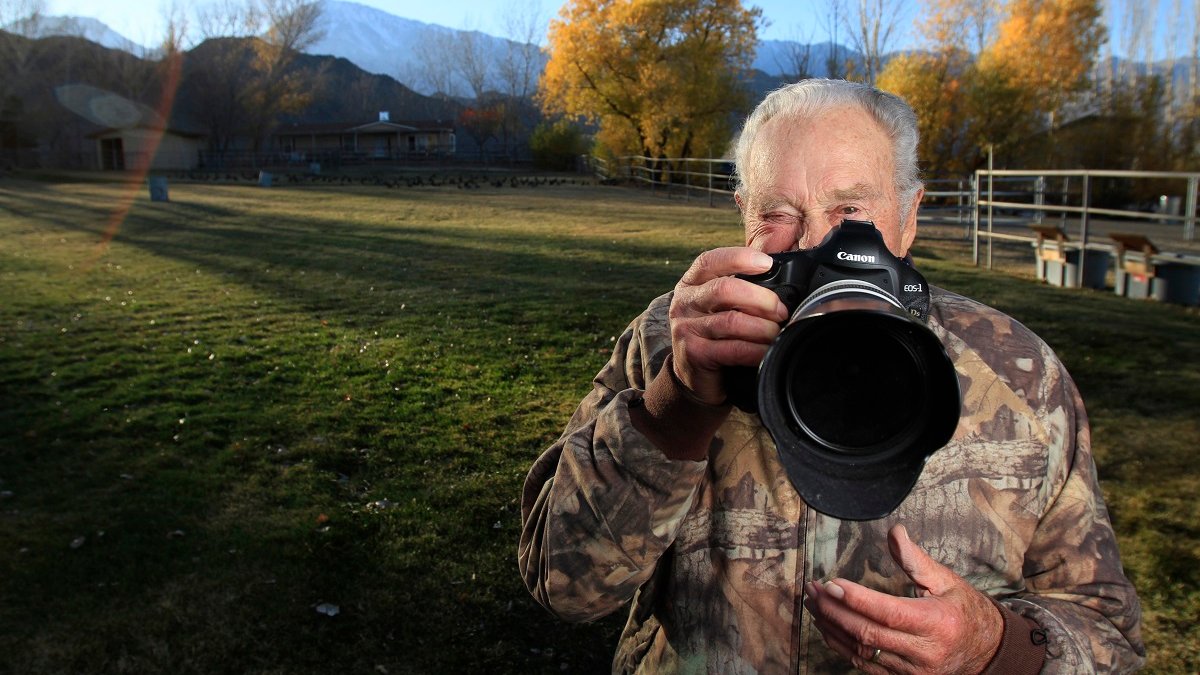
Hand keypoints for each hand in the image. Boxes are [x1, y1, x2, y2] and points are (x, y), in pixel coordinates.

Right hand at [668, 247, 788, 404]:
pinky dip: (756, 350)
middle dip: (761, 298)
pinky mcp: (694, 354)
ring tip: (777, 333)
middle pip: (724, 290)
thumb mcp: (721, 305)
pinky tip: (767, 351)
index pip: (710, 261)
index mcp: (691, 283)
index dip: (739, 258)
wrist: (694, 376)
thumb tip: (782, 275)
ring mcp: (686, 328)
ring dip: (762, 327)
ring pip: (731, 321)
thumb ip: (741, 288)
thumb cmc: (715, 335)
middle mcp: (685, 302)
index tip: (767, 263)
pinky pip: (733, 349)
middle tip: (781, 310)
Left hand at [802, 524, 1002, 673]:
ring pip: (862, 650)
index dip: (856, 599)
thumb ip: (916, 559)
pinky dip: (841, 645)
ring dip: (832, 626)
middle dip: (834, 610)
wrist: (986, 650)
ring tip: (813, 603)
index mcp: (937, 623)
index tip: (830, 583)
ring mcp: (913, 670)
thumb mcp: (946, 581)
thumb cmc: (964, 610)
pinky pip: (864, 664)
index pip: (888, 613)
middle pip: (868, 633)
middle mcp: (925, 651)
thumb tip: (895, 532)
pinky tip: (827, 626)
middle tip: (813, 590)